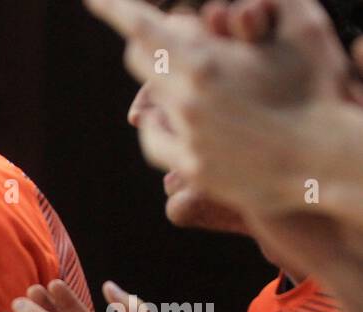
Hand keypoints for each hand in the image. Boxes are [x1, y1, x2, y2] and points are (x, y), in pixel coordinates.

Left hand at [87, 0, 355, 213]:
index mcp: (203, 63)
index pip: (141, 26)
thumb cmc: (320, 89)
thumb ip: (264, 5)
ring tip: (188, 78)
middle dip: (157, 40)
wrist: (325, 163)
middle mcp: (184, 102)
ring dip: (159, 84)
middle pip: (142, 60)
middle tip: (186, 34)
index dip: (112, 6)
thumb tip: (228, 8)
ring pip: (147, 102)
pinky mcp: (191, 168)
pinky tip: (171, 117)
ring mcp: (185, 138)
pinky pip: (155, 140)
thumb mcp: (301, 29)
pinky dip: (159, 124)